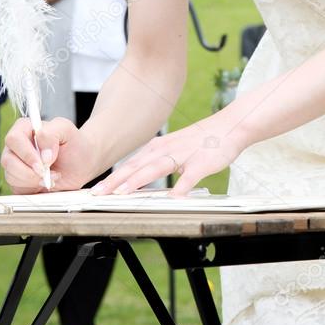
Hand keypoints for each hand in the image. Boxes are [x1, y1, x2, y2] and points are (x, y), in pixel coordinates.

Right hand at [1, 117, 96, 193]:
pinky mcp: (18, 181)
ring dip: (33, 181)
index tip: (44, 162)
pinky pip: (17, 189)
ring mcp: (14, 164)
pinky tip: (46, 183)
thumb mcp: (67, 130)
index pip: (14, 139)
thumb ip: (52, 134)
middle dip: (30, 171)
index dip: (27, 153)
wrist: (81, 162)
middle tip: (48, 173)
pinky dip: (33, 189)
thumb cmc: (73, 142)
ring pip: (11, 177)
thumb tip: (43, 155)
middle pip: (8, 161)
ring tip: (52, 176)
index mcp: (24, 128)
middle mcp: (15, 146)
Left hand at [91, 109, 248, 196]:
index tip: (95, 191)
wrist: (230, 127)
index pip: (130, 165)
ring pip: (157, 168)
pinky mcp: (203, 162)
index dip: (112, 178)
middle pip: (138, 166)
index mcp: (158, 147)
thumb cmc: (200, 142)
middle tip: (98, 194)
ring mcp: (185, 155)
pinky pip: (191, 176)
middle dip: (116, 181)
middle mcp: (167, 149)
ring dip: (139, 180)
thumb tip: (133, 179)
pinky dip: (181, 186)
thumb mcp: (172, 149)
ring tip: (123, 194)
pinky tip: (174, 197)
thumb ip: (154, 163)